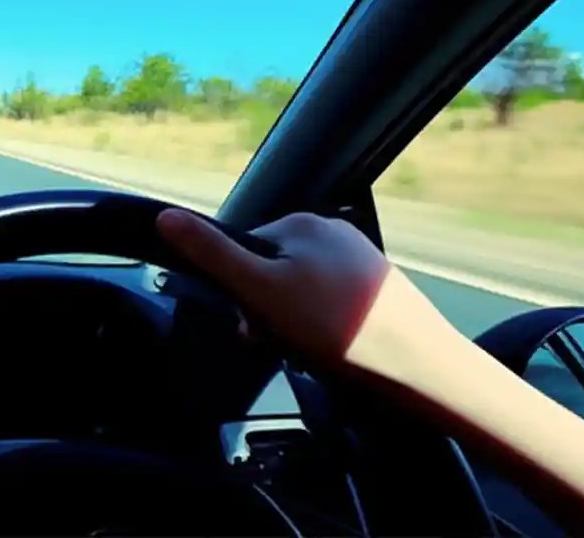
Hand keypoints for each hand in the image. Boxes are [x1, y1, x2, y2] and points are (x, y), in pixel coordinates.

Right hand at [155, 209, 457, 378]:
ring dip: (293, 322)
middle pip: (270, 270)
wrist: (419, 365)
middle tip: (283, 342)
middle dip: (267, 309)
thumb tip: (165, 217)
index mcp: (300, 221)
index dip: (238, 291)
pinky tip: (335, 349)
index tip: (252, 324)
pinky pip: (330, 303)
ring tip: (313, 350)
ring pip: (299, 290)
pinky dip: (323, 326)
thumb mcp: (260, 290)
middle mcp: (331, 228)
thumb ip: (211, 254)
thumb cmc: (336, 328)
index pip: (241, 250)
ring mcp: (358, 257)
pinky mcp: (377, 286)